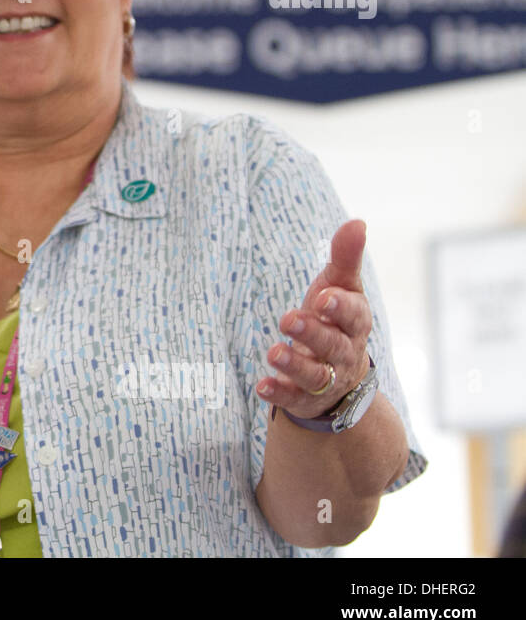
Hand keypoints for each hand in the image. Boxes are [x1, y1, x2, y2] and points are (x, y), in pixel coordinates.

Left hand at [257, 219, 372, 420]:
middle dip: (313, 332)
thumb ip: (345, 258)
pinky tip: (262, 385)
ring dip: (294, 364)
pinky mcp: (305, 397)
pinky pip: (293, 397)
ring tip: (273, 353)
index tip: (323, 297)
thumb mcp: (339, 286)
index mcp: (354, 323)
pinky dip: (279, 392)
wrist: (340, 375)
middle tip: (289, 320)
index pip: (354, 315)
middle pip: (333, 344)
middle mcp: (344, 352)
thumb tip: (357, 222)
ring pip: (315, 374)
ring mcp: (326, 378)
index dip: (341, 307)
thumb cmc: (335, 319)